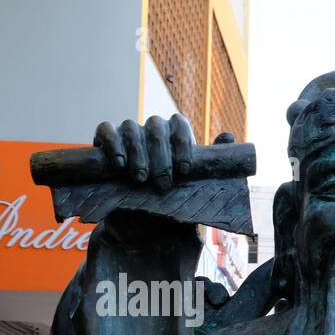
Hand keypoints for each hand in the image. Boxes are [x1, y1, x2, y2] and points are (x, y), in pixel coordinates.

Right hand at [92, 115, 234, 190]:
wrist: (139, 211)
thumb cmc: (170, 193)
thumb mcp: (192, 182)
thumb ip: (209, 160)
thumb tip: (229, 136)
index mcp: (173, 133)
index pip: (179, 123)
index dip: (182, 142)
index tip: (184, 170)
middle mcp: (151, 128)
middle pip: (155, 127)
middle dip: (161, 156)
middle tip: (164, 183)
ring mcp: (128, 131)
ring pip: (131, 128)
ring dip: (137, 154)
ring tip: (141, 179)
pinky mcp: (105, 138)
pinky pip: (106, 130)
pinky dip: (112, 144)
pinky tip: (119, 164)